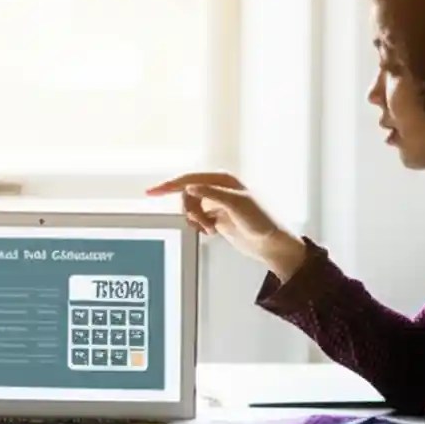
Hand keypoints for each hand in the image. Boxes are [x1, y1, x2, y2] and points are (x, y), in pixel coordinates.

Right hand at [147, 171, 306, 280]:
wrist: (272, 244)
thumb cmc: (263, 221)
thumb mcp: (236, 204)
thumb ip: (211, 194)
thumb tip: (190, 188)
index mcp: (223, 180)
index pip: (189, 179)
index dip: (169, 185)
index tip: (152, 192)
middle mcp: (218, 189)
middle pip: (187, 196)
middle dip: (190, 210)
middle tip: (200, 223)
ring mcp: (217, 204)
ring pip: (191, 209)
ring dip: (195, 220)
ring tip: (209, 228)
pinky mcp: (217, 218)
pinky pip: (197, 219)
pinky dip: (199, 226)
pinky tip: (210, 231)